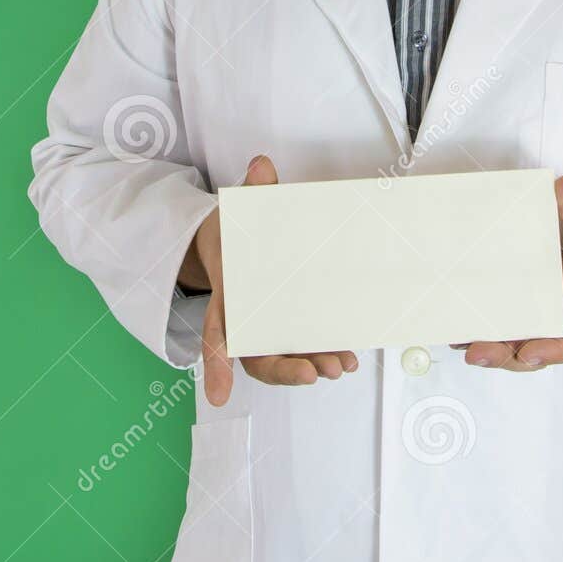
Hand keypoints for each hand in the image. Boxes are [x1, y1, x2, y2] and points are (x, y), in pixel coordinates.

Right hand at [189, 153, 358, 406]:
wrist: (228, 242)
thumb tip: (262, 166)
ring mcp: (264, 327)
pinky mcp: (285, 326)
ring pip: (281, 358)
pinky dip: (321, 356)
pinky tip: (346, 358)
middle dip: (283, 371)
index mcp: (227, 296)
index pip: (216, 333)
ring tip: (339, 367)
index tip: (218, 395)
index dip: (216, 365)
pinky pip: (299, 348)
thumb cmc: (233, 233)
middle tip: (312, 373)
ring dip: (308, 367)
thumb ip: (252, 190)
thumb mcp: (238, 209)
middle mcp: (243, 319)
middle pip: (255, 357)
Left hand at [455, 174, 562, 369]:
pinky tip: (461, 329)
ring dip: (492, 347)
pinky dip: (488, 330)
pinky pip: (512, 324)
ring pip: (520, 342)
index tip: (530, 352)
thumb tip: (561, 188)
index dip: (554, 350)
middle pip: (537, 349)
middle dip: (506, 355)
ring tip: (459, 342)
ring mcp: (547, 311)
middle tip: (475, 352)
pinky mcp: (533, 304)